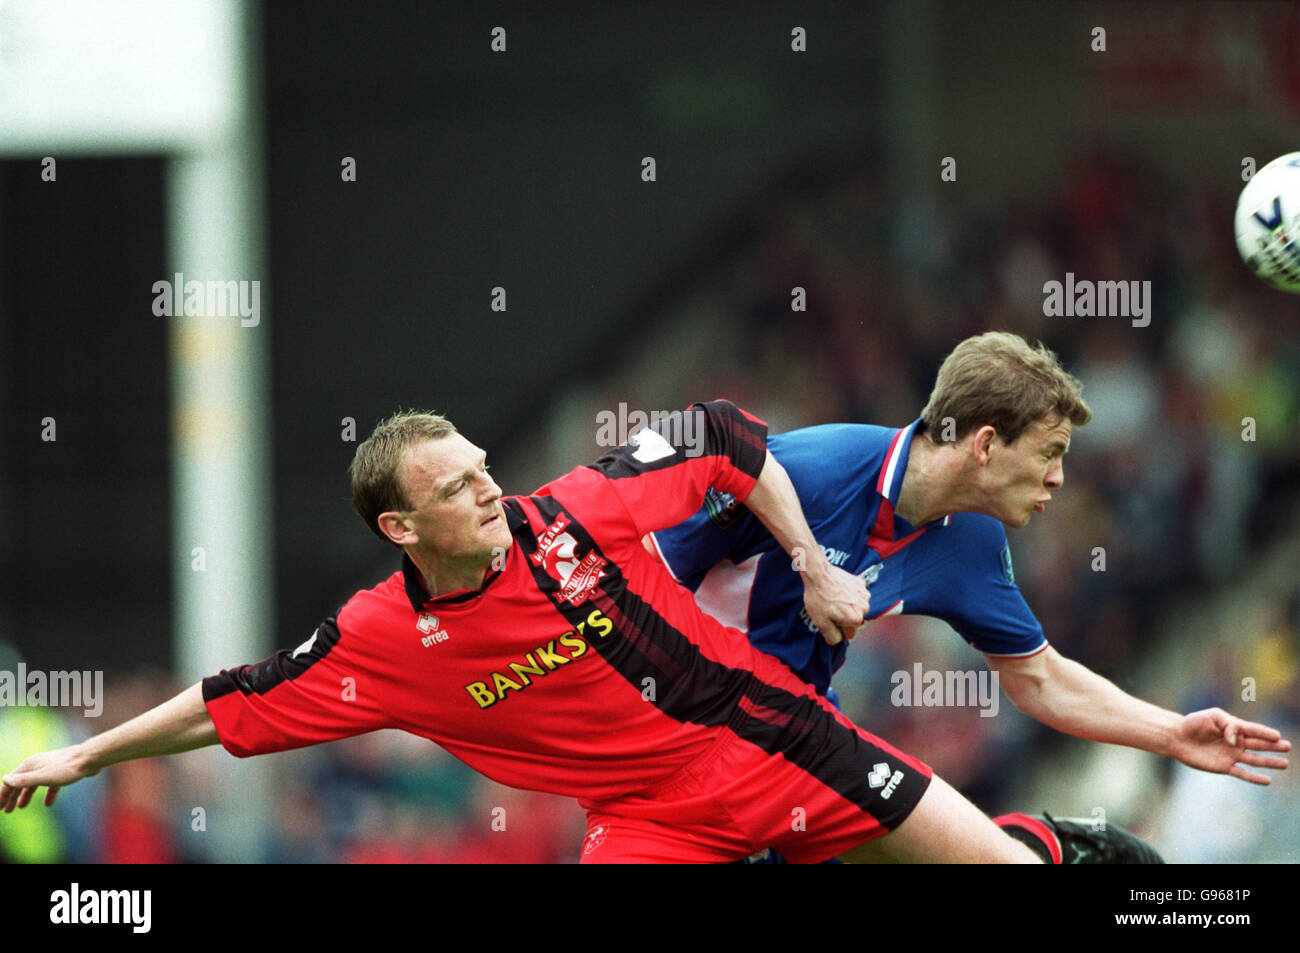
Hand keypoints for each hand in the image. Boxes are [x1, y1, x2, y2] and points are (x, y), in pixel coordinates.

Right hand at [0, 745, 98, 811]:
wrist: (90, 759)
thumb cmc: (66, 768)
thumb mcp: (42, 777)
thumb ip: (24, 780)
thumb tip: (4, 779)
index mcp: (30, 765)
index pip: (11, 781)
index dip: (3, 794)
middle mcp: (37, 765)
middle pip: (20, 782)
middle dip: (12, 796)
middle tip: (6, 810)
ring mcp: (50, 767)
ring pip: (34, 783)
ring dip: (26, 795)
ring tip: (20, 808)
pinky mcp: (62, 771)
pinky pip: (50, 784)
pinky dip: (47, 794)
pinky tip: (48, 804)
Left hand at [802, 563, 869, 645]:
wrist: (818, 573)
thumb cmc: (818, 597)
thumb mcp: (821, 623)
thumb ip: (832, 637)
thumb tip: (839, 640)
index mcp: (856, 619)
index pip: (850, 634)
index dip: (838, 628)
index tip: (830, 619)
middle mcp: (864, 608)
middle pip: (854, 620)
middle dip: (844, 617)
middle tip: (831, 608)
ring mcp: (864, 595)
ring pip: (856, 608)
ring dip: (848, 605)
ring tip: (834, 598)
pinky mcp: (861, 584)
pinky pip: (857, 595)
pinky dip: (849, 594)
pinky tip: (838, 590)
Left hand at [1168, 708, 1290, 784]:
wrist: (1177, 737)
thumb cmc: (1194, 723)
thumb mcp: (1213, 717)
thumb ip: (1228, 726)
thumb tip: (1235, 741)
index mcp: (1234, 728)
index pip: (1253, 730)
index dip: (1265, 733)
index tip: (1277, 736)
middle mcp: (1236, 742)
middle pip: (1258, 745)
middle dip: (1273, 746)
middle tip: (1287, 746)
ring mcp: (1231, 755)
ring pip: (1255, 760)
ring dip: (1269, 762)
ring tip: (1285, 764)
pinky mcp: (1224, 767)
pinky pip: (1242, 773)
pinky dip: (1254, 778)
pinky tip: (1267, 781)